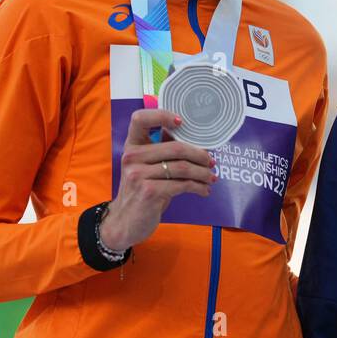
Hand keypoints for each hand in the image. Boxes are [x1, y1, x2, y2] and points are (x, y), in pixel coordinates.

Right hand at [98, 108, 217, 251]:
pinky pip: (183, 185)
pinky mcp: (149, 192)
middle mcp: (132, 157)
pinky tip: (204, 190)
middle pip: (175, 147)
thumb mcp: (146, 168)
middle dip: (199, 155)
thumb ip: (162, 152)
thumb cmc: (141, 191)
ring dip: (202, 173)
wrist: (125, 222)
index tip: (182, 122)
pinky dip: (198, 187)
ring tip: (211, 177)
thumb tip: (196, 142)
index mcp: (132, 146)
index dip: (162, 115)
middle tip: (211, 162)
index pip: (140, 119)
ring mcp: (138, 175)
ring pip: (182, 167)